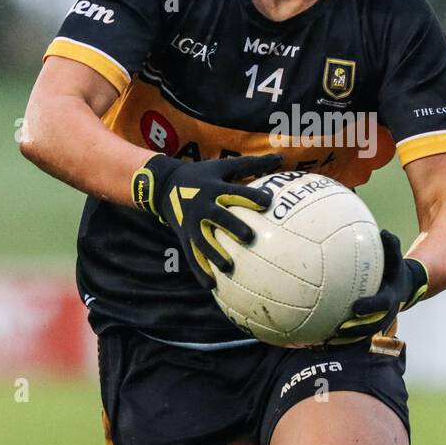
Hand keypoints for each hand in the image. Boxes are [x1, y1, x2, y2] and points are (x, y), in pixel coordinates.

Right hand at [131, 152, 282, 288]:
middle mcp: (202, 205)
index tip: (267, 201)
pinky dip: (200, 271)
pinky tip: (211, 286)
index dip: (251, 196)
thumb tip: (281, 157)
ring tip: (228, 267)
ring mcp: (192, 222)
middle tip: (247, 236)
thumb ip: (252, 164)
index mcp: (214, 187)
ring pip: (203, 240)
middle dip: (232, 226)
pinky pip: (192, 255)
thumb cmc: (202, 175)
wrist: (164, 185)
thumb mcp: (223, 166)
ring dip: (214, 254)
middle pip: (218, 216)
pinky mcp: (184, 236)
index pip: (235, 191)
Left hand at [335, 230, 429, 340]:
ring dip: (345, 340)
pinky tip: (321, 341)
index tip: (356, 307)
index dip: (370, 307)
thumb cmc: (394, 269)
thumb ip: (392, 246)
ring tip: (326, 342)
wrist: (403, 288)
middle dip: (355, 330)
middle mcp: (384, 314)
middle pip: (370, 327)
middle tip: (338, 330)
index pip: (381, 305)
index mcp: (390, 298)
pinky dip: (340, 340)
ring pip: (361, 335)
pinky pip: (354, 336)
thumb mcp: (396, 258)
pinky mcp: (368, 326)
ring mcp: (376, 322)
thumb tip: (384, 233)